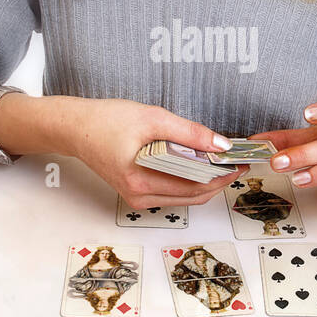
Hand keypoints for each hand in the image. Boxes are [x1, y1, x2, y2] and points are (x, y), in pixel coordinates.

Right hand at [66, 98, 247, 208]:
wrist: (77, 128)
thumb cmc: (107, 121)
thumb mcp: (152, 118)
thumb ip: (189, 132)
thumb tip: (220, 145)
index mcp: (141, 181)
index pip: (195, 185)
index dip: (222, 174)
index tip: (239, 161)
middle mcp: (139, 196)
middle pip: (193, 196)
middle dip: (219, 180)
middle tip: (237, 163)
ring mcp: (137, 198)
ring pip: (185, 197)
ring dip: (206, 182)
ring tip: (223, 163)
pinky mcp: (137, 194)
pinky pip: (173, 193)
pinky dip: (190, 182)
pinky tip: (200, 166)